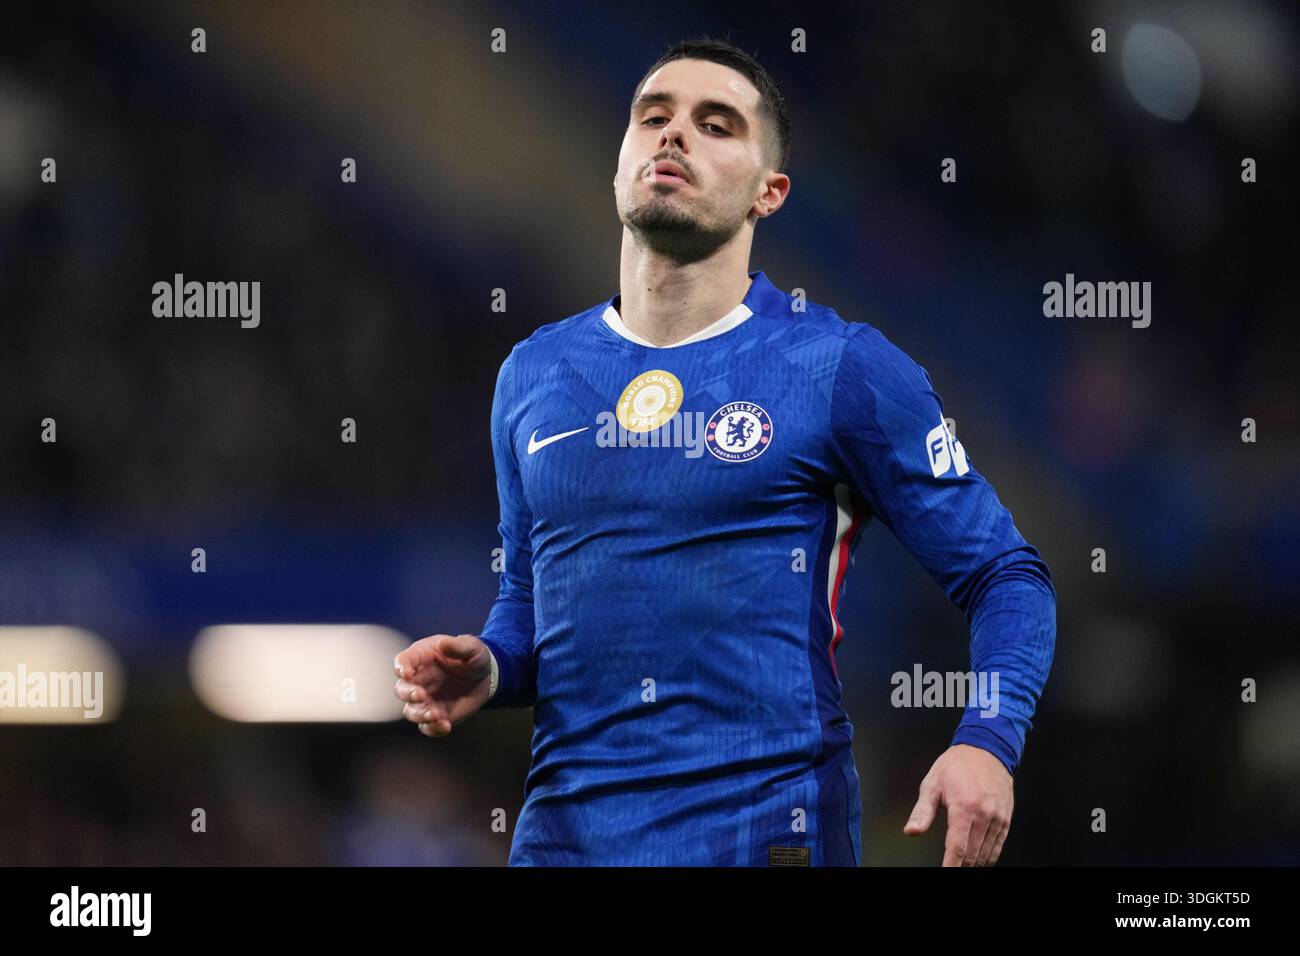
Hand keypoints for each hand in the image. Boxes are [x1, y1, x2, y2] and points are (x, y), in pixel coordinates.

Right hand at [392, 633, 493, 737]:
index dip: (401, 667)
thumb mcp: (472, 647)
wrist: (487, 678)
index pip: (403, 661)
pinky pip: (427, 727)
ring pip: (410, 711)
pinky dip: (432, 728)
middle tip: (421, 695)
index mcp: (422, 658)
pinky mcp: (436, 715)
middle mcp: (419, 680)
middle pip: (401, 688)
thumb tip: (443, 643)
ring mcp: (425, 699)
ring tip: (435, 715)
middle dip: (407, 693)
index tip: (406, 673)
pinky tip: (445, 726)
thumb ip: (459, 645)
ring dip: (419, 714)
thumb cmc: (474, 657)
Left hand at [902, 744, 1013, 865]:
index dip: (951, 866)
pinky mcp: (1006, 819)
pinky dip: (988, 856)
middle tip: (951, 868)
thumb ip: (922, 811)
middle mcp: (984, 814)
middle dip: (961, 866)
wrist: (986, 749)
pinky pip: (998, 846)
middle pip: (973, 855)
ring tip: (962, 865)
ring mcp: (997, 818)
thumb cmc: (957, 765)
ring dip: (974, 864)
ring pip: (987, 853)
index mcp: (964, 807)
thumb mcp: (932, 783)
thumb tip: (911, 830)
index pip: (957, 848)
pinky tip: (978, 859)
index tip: (945, 873)